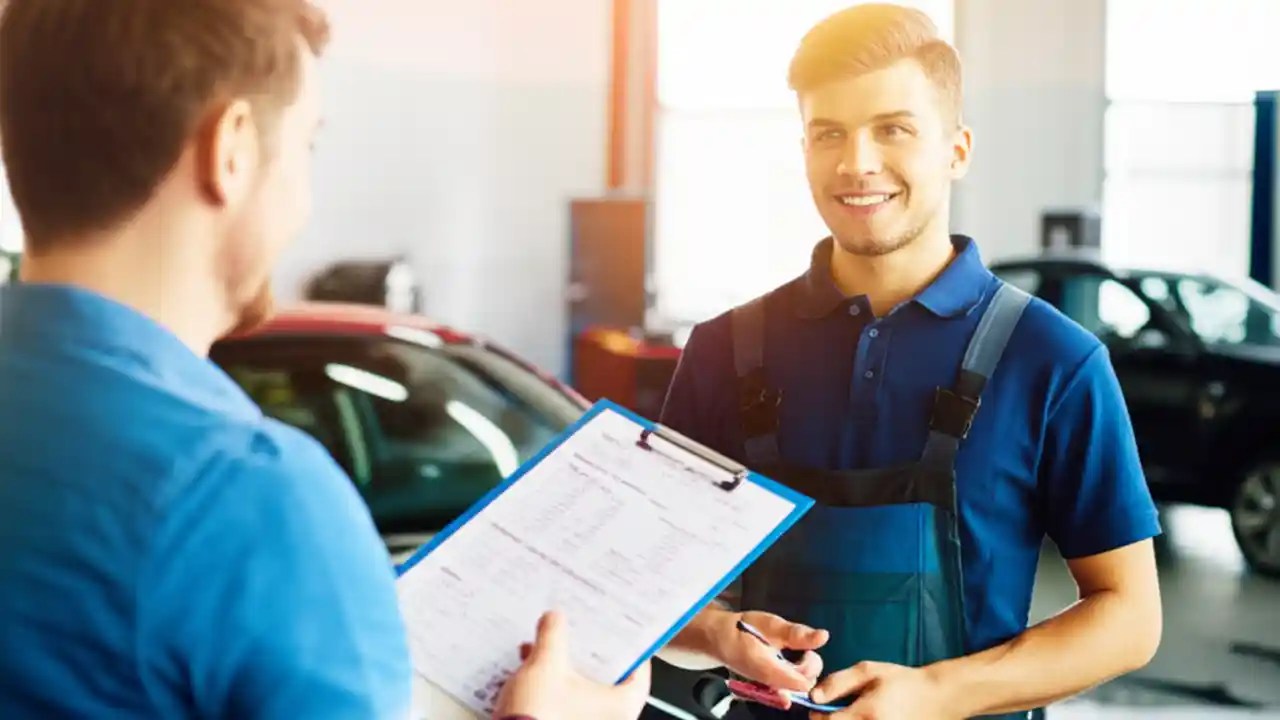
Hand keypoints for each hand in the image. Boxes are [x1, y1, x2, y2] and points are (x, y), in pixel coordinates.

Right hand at [492, 611, 651, 719]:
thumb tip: (554, 619)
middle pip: (606, 677)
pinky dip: (552, 684)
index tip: (621, 631)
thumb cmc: (540, 716)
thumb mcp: (546, 665)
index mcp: (621, 706)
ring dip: (564, 666)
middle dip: (587, 652)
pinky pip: (563, 702)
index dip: (630, 648)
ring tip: (546, 643)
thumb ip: (553, 636)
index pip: (639, 672)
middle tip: (580, 629)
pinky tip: (529, 666)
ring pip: (581, 689)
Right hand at [706, 609, 828, 697]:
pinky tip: (786, 664)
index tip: (805, 651)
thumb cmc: (742, 630)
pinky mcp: (768, 692)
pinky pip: (790, 690)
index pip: (802, 683)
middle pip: (804, 686)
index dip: (810, 666)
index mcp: (768, 670)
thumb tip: (823, 636)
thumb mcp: (770, 624)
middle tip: (799, 649)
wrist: (720, 640)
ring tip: (791, 655)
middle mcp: (769, 686)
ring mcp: (769, 691)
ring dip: (802, 671)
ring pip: (798, 688)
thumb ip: (796, 634)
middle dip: (808, 667)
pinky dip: (794, 677)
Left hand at [809, 661, 955, 719]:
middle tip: (833, 712)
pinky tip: (862, 719)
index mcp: (866, 713)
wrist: (935, 698)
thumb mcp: (868, 671)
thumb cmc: (900, 681)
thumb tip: (813, 696)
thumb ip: (837, 682)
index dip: (817, 715)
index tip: (818, 707)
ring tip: (850, 714)